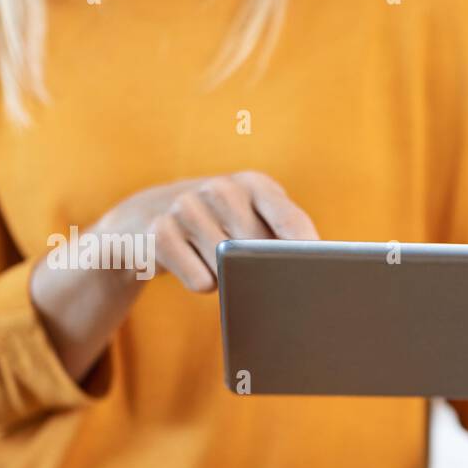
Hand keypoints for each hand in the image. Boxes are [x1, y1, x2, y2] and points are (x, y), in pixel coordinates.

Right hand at [92, 171, 318, 291]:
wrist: (145, 219)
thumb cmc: (220, 227)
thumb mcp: (253, 218)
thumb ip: (284, 235)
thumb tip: (314, 272)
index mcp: (254, 184)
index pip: (290, 220)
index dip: (307, 250)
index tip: (322, 273)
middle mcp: (221, 189)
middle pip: (259, 252)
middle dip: (261, 271)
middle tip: (251, 268)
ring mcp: (186, 207)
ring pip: (228, 269)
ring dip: (228, 278)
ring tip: (214, 259)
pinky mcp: (158, 233)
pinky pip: (201, 280)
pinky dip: (202, 283)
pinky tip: (191, 263)